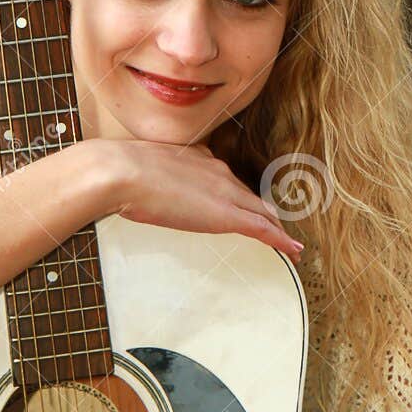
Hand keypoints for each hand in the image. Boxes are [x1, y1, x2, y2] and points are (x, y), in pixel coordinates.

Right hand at [84, 138, 304, 263]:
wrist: (122, 171)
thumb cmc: (119, 172)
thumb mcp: (139, 170)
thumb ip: (150, 179)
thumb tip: (143, 191)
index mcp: (198, 160)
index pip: (227, 181)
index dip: (240, 196)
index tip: (244, 205)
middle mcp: (218, 172)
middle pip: (251, 196)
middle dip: (266, 212)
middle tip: (278, 227)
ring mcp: (224, 192)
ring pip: (261, 211)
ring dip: (276, 227)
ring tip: (290, 244)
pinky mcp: (225, 215)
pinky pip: (262, 228)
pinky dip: (280, 240)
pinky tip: (293, 251)